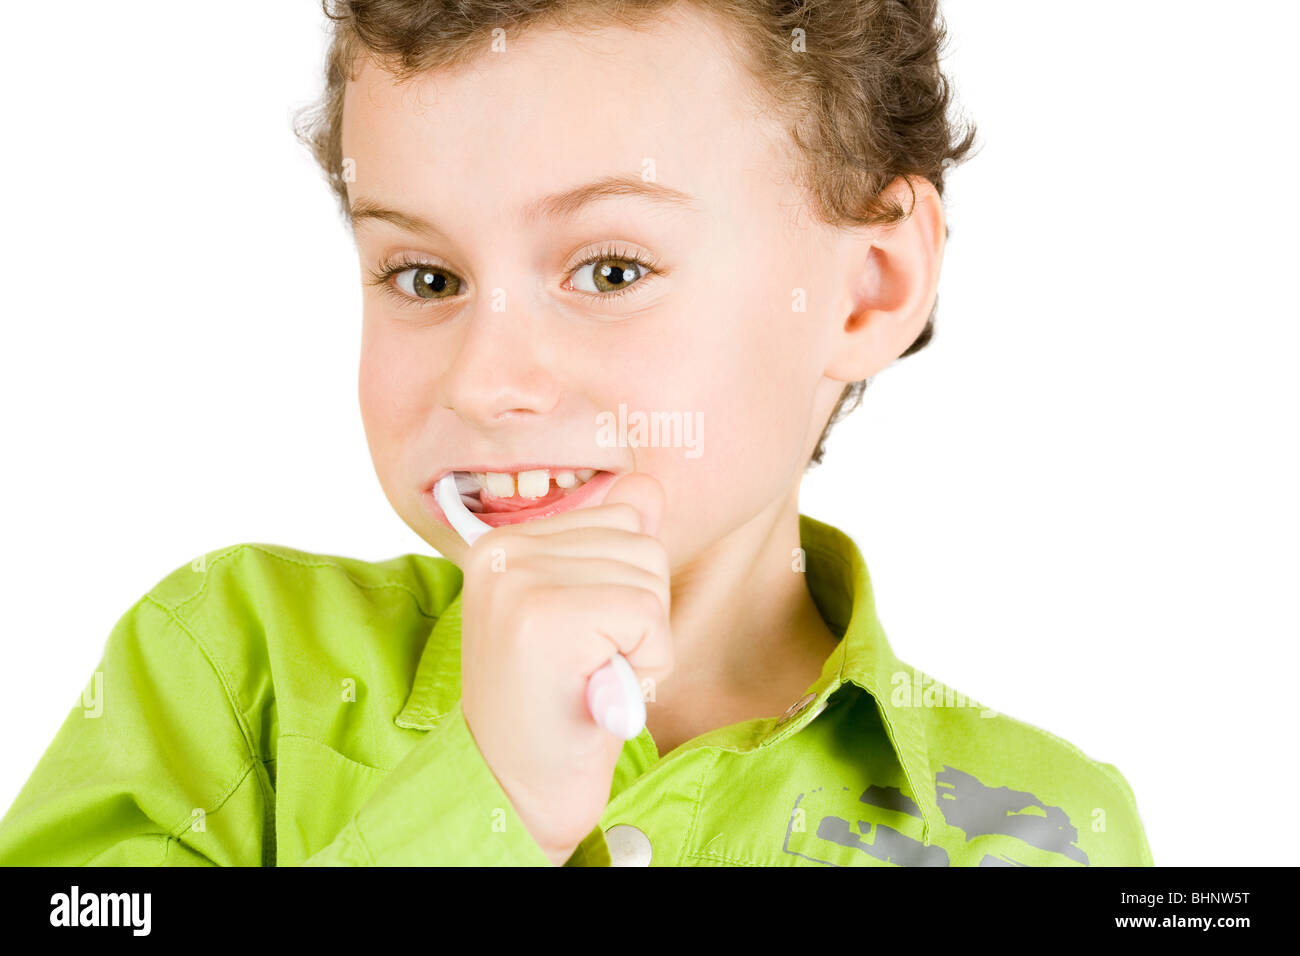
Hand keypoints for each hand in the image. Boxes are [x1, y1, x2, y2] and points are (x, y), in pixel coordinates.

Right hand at [457, 472, 672, 863]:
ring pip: (651, 578)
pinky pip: (649, 616)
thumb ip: (612, 544)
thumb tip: (649, 487)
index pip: (623, 517)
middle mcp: (505, 549)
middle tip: (590, 662)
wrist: (518, 785)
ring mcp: (520, 579)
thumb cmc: (557, 701)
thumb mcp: (585, 609)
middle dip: (640, 614)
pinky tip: (600, 689)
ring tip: (591, 674)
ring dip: (643, 641)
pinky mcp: (545, 616)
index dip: (628, 587)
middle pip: (643, 545)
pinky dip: (645, 664)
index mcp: (506, 541)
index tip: (582, 636)